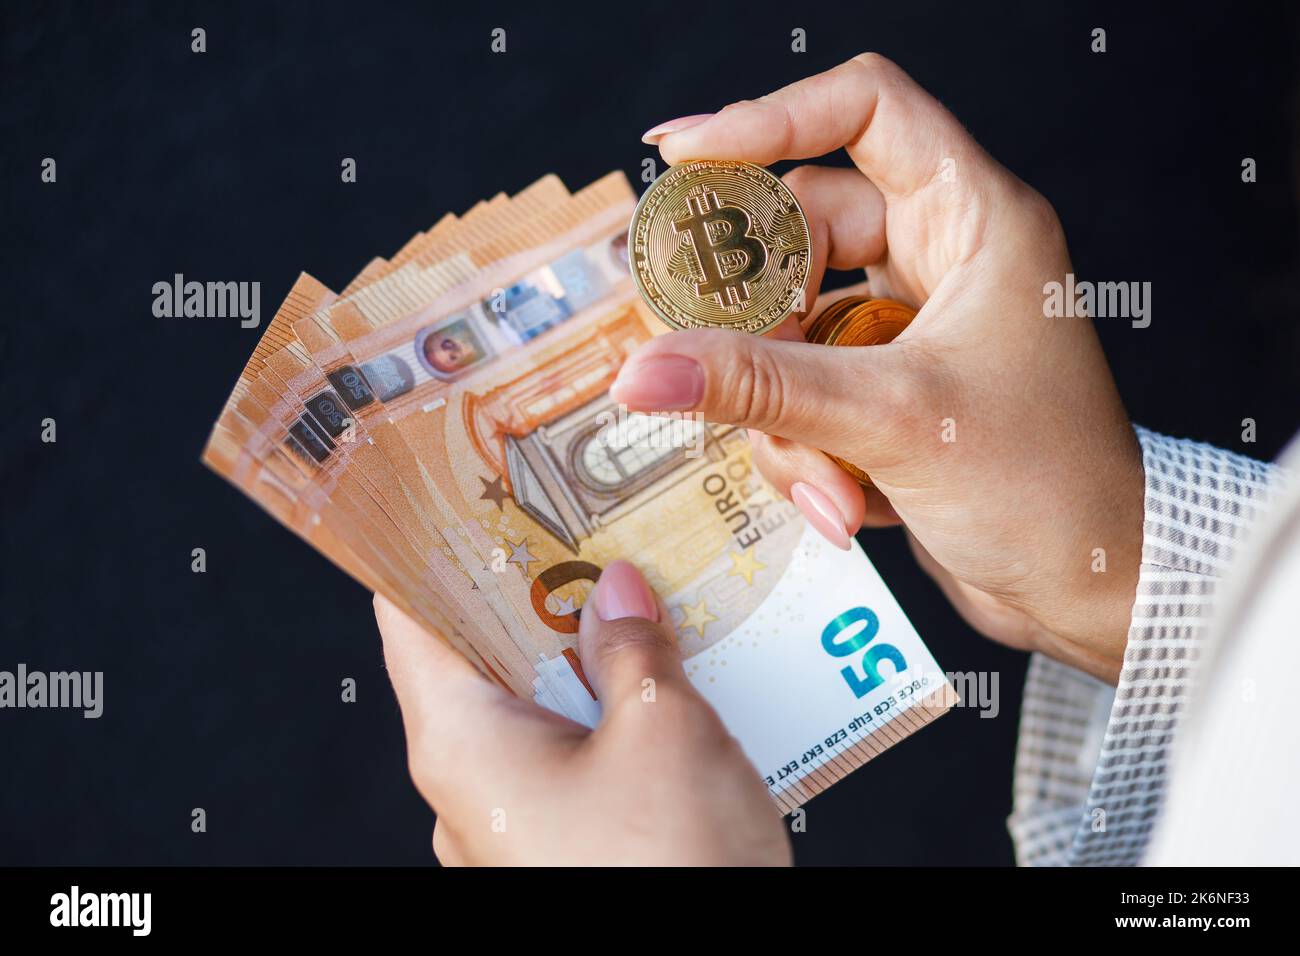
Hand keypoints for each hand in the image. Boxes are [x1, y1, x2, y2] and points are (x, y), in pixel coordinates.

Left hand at [376, 561, 790, 864]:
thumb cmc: (670, 874)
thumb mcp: (664, 733)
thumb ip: (633, 649)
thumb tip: (618, 594)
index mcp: (458, 738)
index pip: (410, 608)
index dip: (435, 537)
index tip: (471, 480)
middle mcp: (468, 782)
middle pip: (480, 652)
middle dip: (540, 586)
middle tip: (592, 523)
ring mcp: (514, 820)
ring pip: (537, 705)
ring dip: (587, 649)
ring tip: (645, 589)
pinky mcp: (562, 846)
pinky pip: (572, 754)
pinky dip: (609, 709)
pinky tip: (669, 674)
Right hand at [620, 54, 1143, 682]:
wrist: (1089, 591)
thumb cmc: (1047, 488)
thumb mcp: (893, 420)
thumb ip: (762, 388)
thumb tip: (644, 369)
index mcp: (974, 218)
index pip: (864, 109)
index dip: (768, 118)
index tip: (682, 155)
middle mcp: (940, 257)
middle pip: (798, 233)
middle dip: (758, 319)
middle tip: (715, 363)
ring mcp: (908, 327)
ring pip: (789, 326)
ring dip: (782, 411)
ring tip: (825, 479)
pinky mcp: (885, 390)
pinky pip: (802, 389)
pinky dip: (801, 446)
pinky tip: (840, 501)